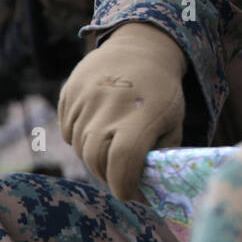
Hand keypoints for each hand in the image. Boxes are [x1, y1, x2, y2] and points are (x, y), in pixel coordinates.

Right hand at [58, 22, 186, 199]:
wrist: (142, 48)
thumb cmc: (163, 92)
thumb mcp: (173, 122)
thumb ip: (161, 155)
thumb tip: (146, 189)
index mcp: (141, 115)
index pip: (123, 161)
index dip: (123, 184)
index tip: (129, 193)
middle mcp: (110, 106)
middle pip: (95, 159)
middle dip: (107, 176)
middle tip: (120, 176)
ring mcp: (86, 98)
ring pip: (80, 147)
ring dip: (94, 157)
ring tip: (112, 149)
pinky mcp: (69, 92)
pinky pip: (68, 131)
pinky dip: (80, 139)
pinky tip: (99, 129)